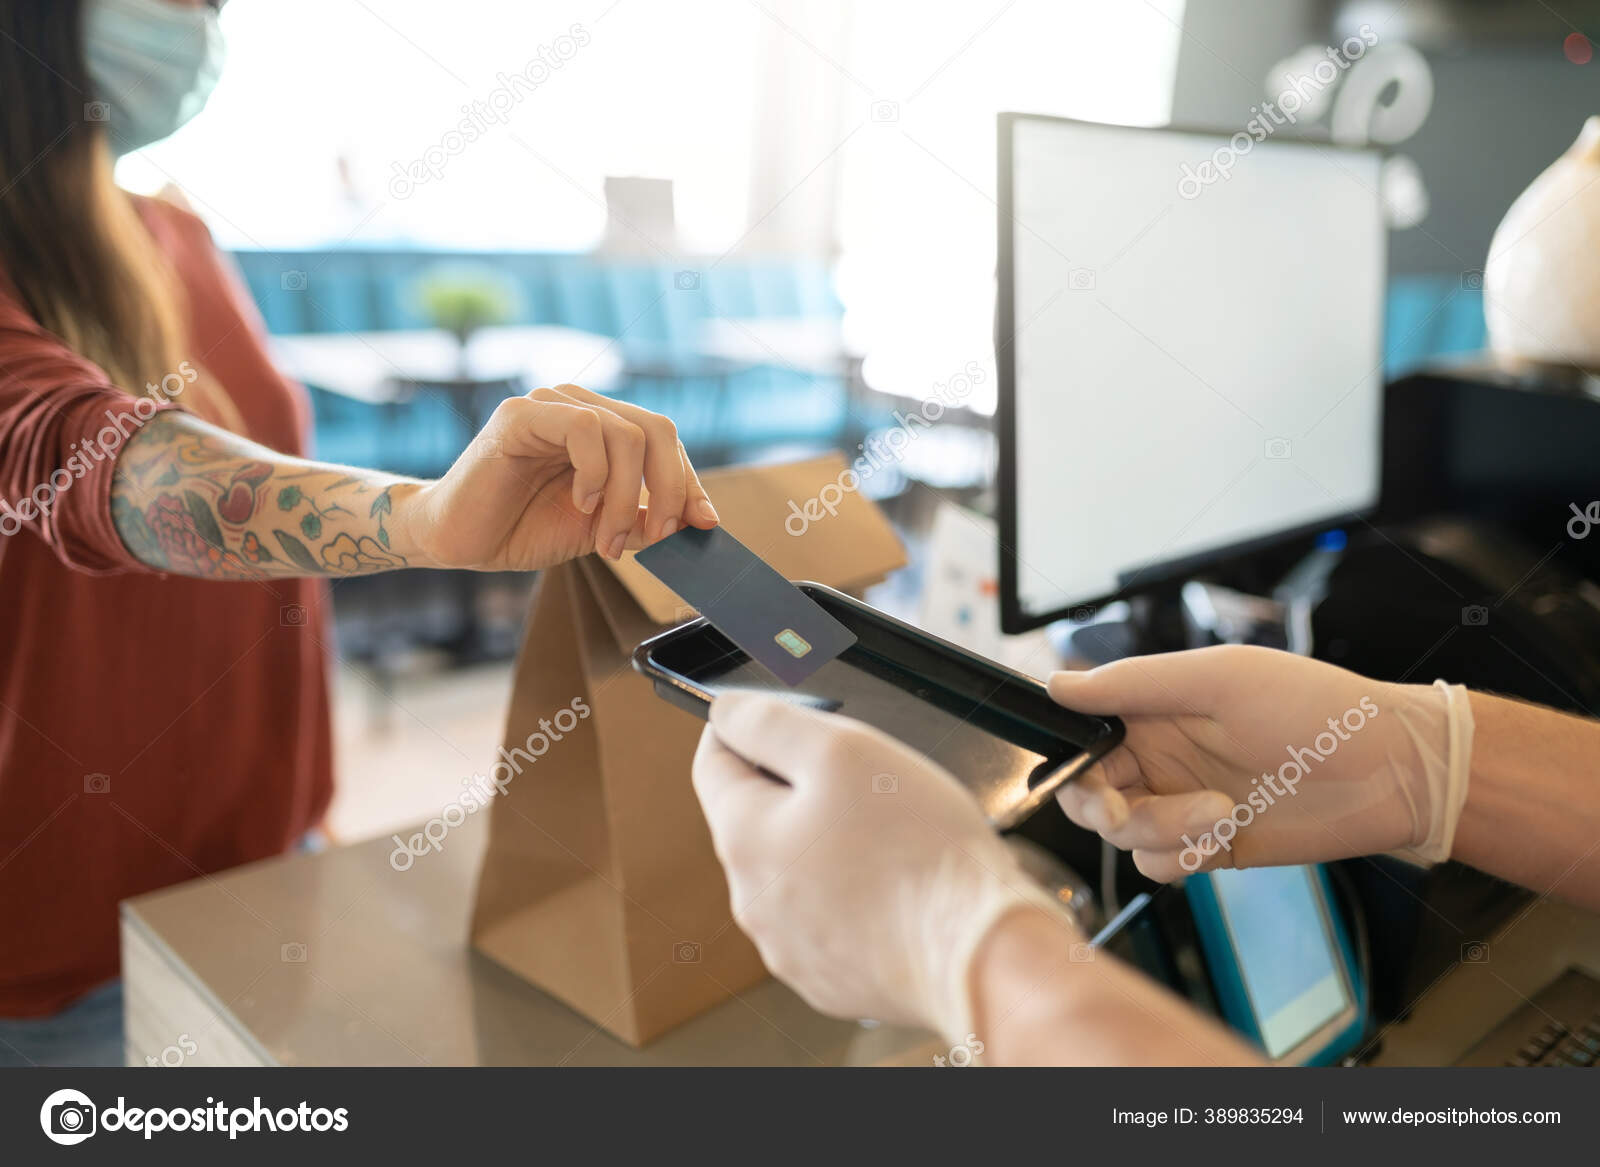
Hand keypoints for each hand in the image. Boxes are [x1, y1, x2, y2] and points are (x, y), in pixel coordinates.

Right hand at [397, 384, 717, 569]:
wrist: (460, 540)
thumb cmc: (523, 528)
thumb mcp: (601, 529)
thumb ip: (643, 518)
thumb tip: (696, 520)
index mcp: (602, 428)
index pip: (665, 440)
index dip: (689, 481)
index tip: (704, 524)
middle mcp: (580, 406)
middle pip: (657, 430)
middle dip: (669, 489)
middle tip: (658, 536)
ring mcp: (551, 404)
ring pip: (627, 434)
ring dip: (627, 498)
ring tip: (607, 538)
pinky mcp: (521, 414)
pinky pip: (586, 428)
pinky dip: (595, 474)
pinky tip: (580, 503)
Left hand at [693, 692, 1073, 1042]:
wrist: (978, 955)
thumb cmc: (919, 848)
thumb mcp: (842, 749)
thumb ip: (769, 722)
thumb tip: (724, 712)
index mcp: (744, 839)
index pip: (713, 764)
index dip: (744, 727)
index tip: (782, 716)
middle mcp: (752, 901)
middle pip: (756, 818)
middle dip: (796, 788)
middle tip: (862, 777)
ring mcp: (789, 947)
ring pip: (794, 870)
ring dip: (825, 843)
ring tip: (890, 836)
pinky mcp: (829, 978)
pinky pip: (827, 918)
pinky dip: (851, 895)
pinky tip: (896, 886)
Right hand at [1047, 645, 1473, 880]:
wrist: (1390, 770)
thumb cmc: (1313, 708)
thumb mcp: (1218, 680)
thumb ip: (1133, 684)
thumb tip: (1057, 685)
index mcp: (1153, 710)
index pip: (1080, 739)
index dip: (1070, 764)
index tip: (1087, 781)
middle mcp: (1159, 757)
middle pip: (1091, 796)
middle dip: (1107, 810)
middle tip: (1128, 814)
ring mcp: (1183, 804)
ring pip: (1125, 836)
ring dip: (1164, 830)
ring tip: (1222, 814)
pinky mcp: (1209, 847)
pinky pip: (1161, 865)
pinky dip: (1184, 856)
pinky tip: (1228, 836)